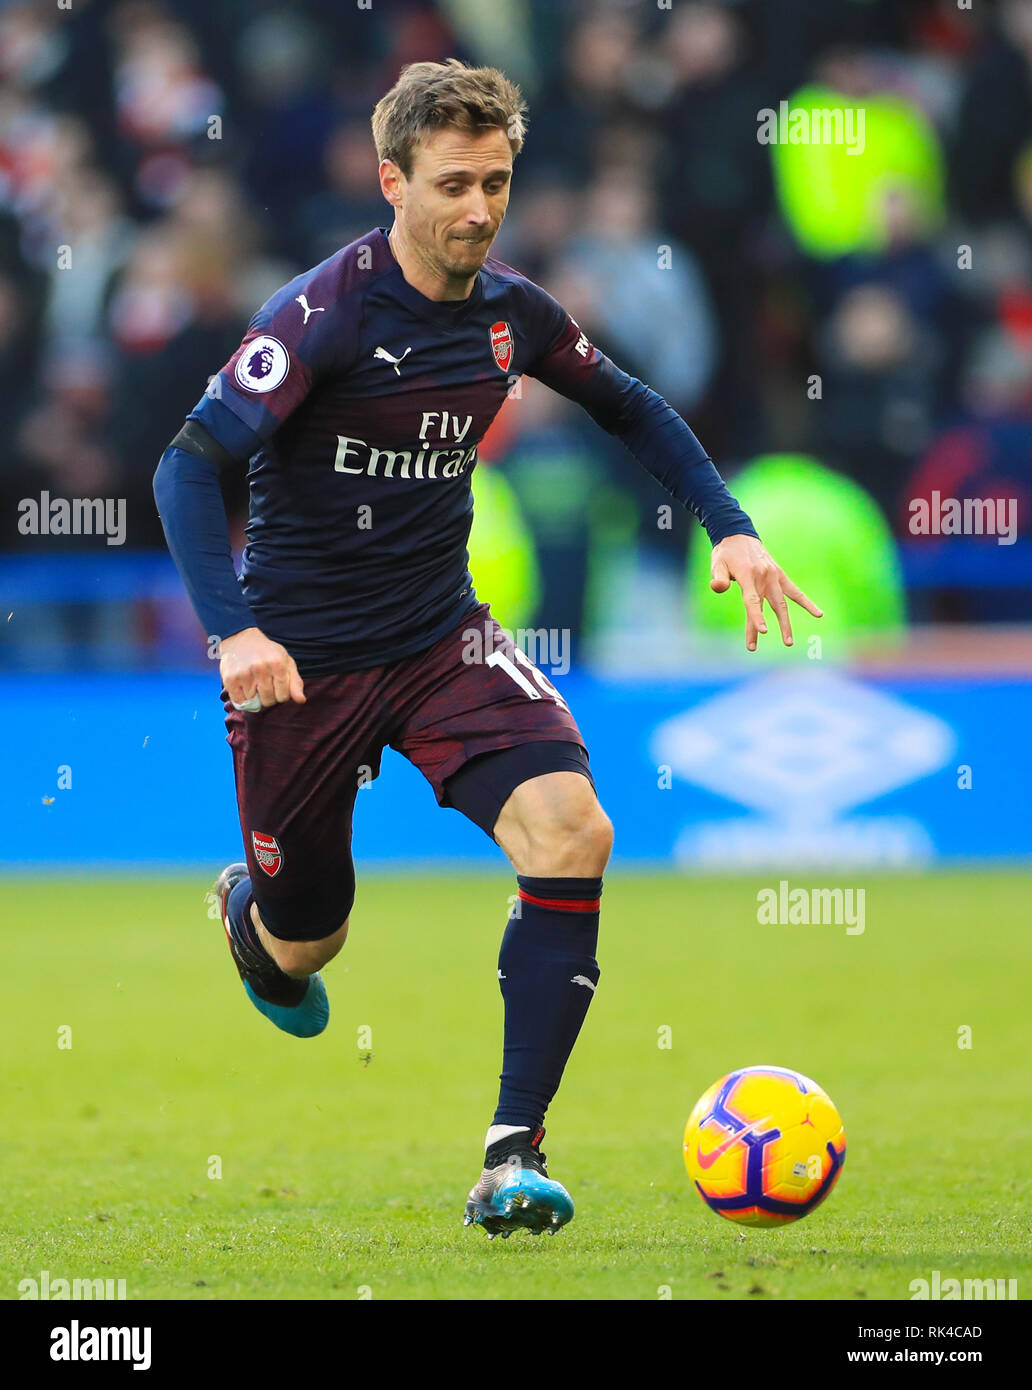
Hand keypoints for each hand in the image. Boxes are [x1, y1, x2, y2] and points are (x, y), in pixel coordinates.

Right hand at [219, 627, 305, 706]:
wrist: (241, 639)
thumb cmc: (268, 653)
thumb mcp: (286, 662)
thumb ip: (295, 682)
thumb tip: (301, 700)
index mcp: (277, 664)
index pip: (283, 696)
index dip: (281, 694)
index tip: (276, 686)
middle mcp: (260, 668)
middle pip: (268, 700)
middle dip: (268, 697)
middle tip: (264, 684)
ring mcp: (244, 673)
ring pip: (253, 702)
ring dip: (254, 697)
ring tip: (253, 682)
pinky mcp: (230, 679)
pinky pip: (239, 701)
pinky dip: (242, 698)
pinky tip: (243, 686)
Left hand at [710, 534, 822, 651]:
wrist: (739, 535)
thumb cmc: (726, 553)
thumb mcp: (717, 563)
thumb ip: (718, 578)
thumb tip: (718, 588)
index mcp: (748, 575)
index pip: (752, 600)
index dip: (757, 616)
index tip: (762, 631)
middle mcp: (764, 576)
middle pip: (767, 606)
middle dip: (761, 626)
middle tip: (754, 648)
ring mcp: (774, 576)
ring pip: (783, 603)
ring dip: (785, 623)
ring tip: (788, 642)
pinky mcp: (780, 576)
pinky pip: (795, 592)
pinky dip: (807, 603)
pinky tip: (819, 614)